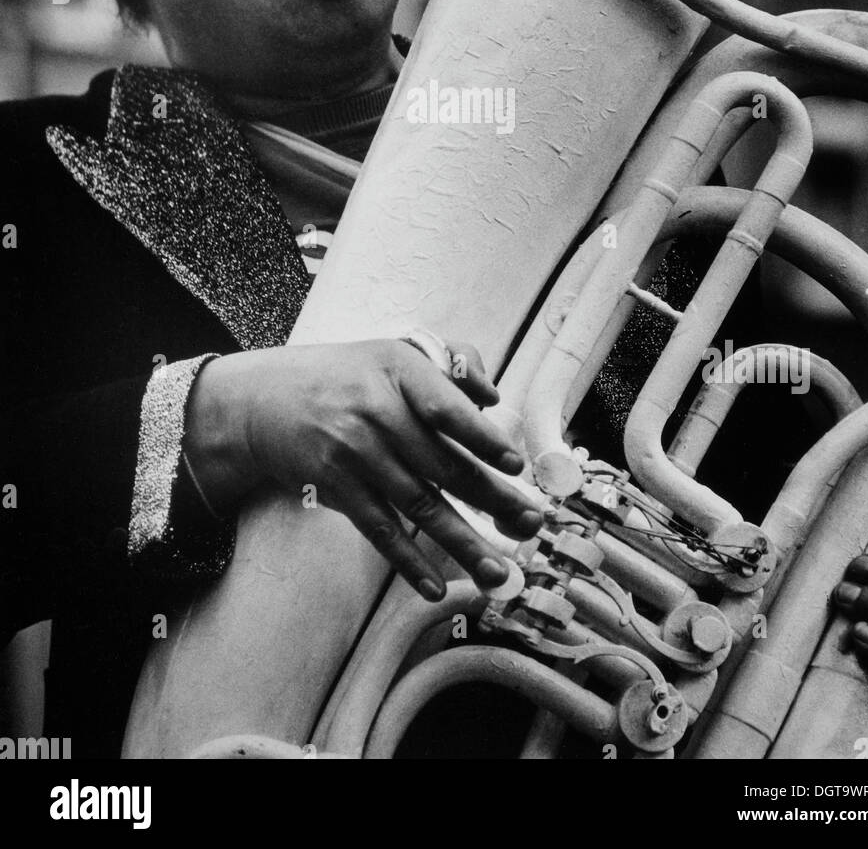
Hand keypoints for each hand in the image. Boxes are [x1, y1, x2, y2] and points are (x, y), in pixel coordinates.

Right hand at [184, 339, 543, 601]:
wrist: (262, 402)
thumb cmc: (344, 375)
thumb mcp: (394, 352)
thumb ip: (450, 365)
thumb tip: (493, 396)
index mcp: (398, 371)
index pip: (446, 408)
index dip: (483, 437)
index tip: (515, 465)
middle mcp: (376, 412)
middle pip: (443, 465)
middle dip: (493, 500)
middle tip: (531, 525)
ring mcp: (354, 454)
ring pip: (420, 506)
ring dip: (463, 544)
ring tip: (501, 573)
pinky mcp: (337, 488)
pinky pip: (381, 530)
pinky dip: (409, 562)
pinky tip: (439, 588)